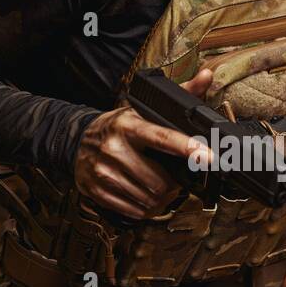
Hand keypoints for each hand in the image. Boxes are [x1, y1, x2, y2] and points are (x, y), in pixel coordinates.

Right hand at [74, 68, 212, 219]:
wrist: (77, 140)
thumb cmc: (118, 125)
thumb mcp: (143, 108)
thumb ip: (179, 92)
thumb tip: (207, 76)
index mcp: (128, 125)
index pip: (163, 137)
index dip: (187, 148)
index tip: (209, 157)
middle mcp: (114, 148)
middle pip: (159, 180)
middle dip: (173, 184)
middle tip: (175, 179)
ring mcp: (103, 171)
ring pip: (148, 198)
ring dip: (161, 198)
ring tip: (160, 187)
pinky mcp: (96, 190)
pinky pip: (134, 210)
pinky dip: (146, 208)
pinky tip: (145, 196)